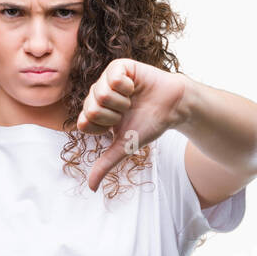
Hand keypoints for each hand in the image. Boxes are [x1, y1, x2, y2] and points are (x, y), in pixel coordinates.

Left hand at [76, 59, 186, 191]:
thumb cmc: (149, 124)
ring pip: (100, 94)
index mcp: (95, 113)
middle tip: (127, 111)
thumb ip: (105, 164)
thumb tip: (90, 188)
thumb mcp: (124, 147)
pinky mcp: (119, 67)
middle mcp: (97, 94)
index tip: (118, 125)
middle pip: (91, 109)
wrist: (172, 107)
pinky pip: (112, 78)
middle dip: (114, 115)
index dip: (104, 127)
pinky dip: (127, 86)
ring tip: (132, 99)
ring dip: (122, 101)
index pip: (83, 123)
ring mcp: (107, 79)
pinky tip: (134, 86)